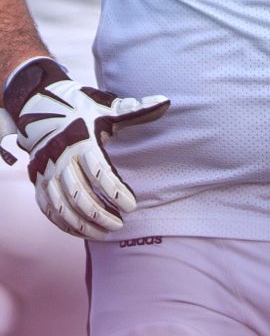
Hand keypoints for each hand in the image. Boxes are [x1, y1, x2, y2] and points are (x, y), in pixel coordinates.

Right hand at [0, 60, 168, 237]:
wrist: (40, 105)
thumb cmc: (82, 109)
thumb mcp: (107, 108)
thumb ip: (135, 110)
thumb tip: (165, 102)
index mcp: (81, 141)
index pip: (99, 172)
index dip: (115, 191)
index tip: (132, 206)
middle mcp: (59, 158)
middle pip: (77, 193)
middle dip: (99, 213)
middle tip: (119, 225)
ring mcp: (45, 171)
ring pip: (60, 205)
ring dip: (81, 223)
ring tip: (103, 233)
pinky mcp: (37, 180)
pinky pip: (47, 207)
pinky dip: (62, 222)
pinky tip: (81, 232)